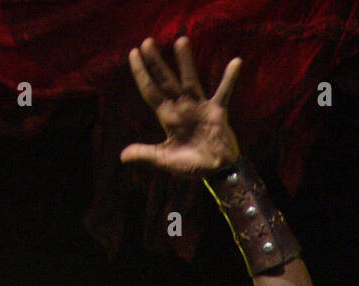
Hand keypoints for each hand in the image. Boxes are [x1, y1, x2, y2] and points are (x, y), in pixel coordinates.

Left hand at [120, 37, 241, 175]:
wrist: (217, 172)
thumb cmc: (192, 166)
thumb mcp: (166, 160)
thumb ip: (146, 154)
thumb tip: (122, 156)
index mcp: (167, 117)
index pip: (150, 91)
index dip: (141, 73)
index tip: (133, 53)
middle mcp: (182, 107)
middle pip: (166, 80)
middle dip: (156, 62)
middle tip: (148, 41)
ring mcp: (200, 107)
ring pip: (190, 80)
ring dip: (185, 62)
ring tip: (180, 40)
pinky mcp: (218, 111)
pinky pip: (224, 92)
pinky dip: (230, 78)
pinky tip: (236, 61)